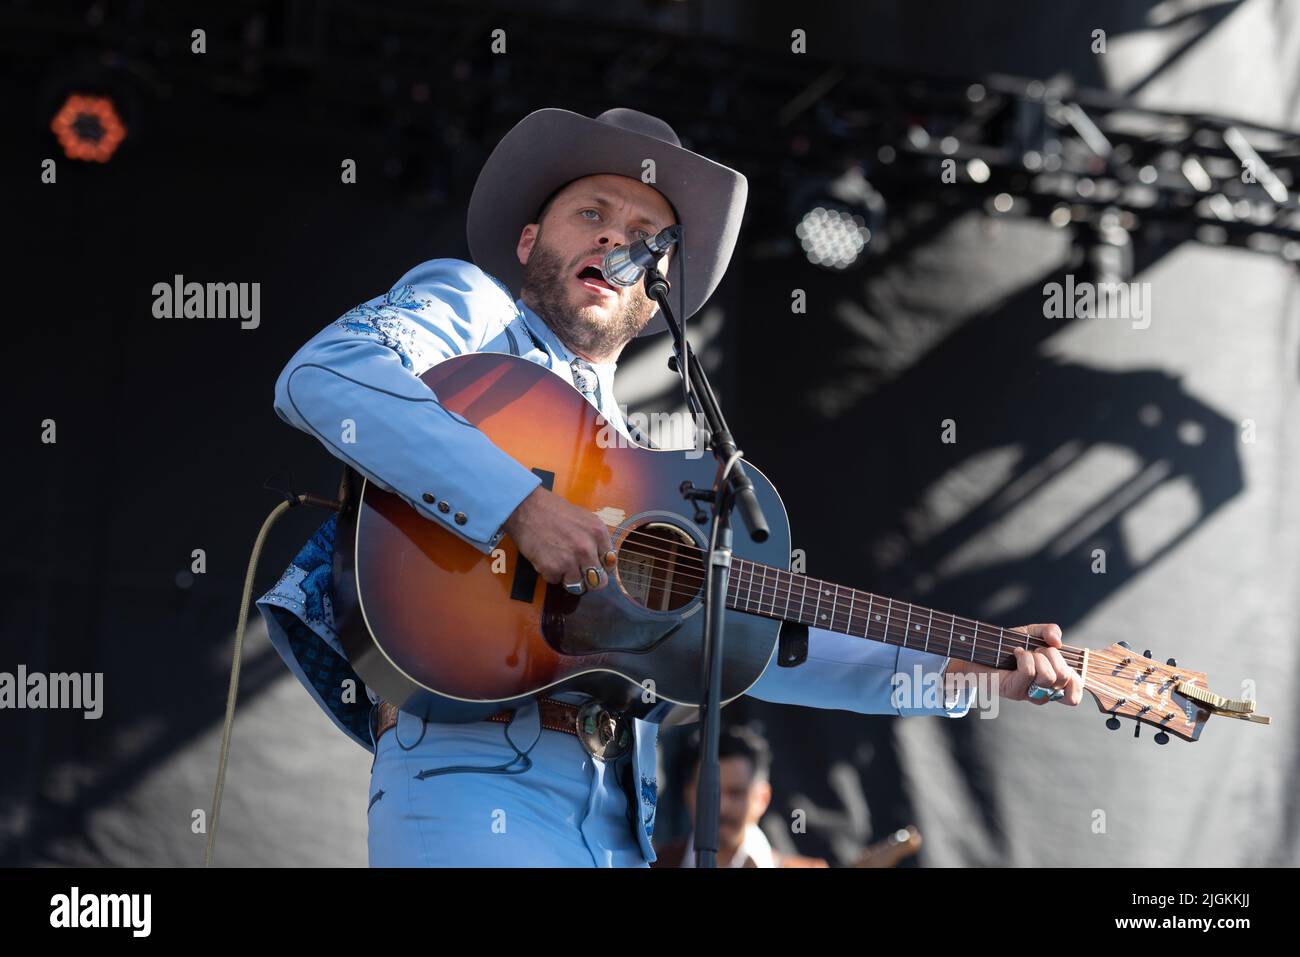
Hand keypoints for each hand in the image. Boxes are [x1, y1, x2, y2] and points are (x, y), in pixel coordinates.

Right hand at [502, 485, 616, 591]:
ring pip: (578, 586)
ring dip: (569, 579)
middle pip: (599, 582)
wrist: (526, 508)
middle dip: (589, 580)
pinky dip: (550, 574)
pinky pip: (556, 581)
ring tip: (560, 564)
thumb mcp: (585, 519)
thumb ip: (596, 539)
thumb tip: (604, 561)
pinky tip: (546, 559)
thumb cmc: (553, 511)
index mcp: (598, 533)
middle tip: (579, 573)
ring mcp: (570, 560)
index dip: (601, 566)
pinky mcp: (552, 568)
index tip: (593, 565)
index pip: (610, 564)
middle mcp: (587, 548)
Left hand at [1000, 623, 1081, 705]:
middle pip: (1064, 677)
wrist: (981, 649)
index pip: (1073, 696)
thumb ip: (1050, 631)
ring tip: (1025, 653)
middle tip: (1038, 651)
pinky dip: (1024, 657)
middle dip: (1053, 655)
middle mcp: (1042, 692)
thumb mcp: (1033, 633)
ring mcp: (1028, 694)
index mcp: (1052, 683)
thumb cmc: (1008, 645)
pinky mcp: (1014, 691)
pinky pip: (1029, 671)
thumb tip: (1058, 642)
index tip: (1065, 666)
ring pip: (1048, 676)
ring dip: (1038, 657)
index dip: (1075, 681)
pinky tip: (1016, 654)